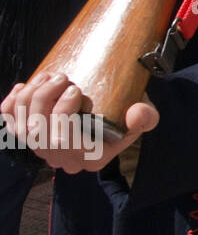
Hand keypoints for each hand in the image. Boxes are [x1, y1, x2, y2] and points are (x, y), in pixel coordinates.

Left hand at [2, 72, 157, 173]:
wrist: (115, 116)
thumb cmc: (129, 115)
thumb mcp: (146, 116)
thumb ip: (146, 117)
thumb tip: (136, 113)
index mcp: (90, 157)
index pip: (64, 141)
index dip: (62, 113)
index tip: (76, 88)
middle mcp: (63, 159)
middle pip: (38, 132)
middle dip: (43, 99)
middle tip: (61, 76)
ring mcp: (45, 150)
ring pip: (22, 127)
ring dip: (29, 98)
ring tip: (48, 76)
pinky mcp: (32, 138)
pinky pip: (11, 126)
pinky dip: (11, 106)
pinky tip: (23, 87)